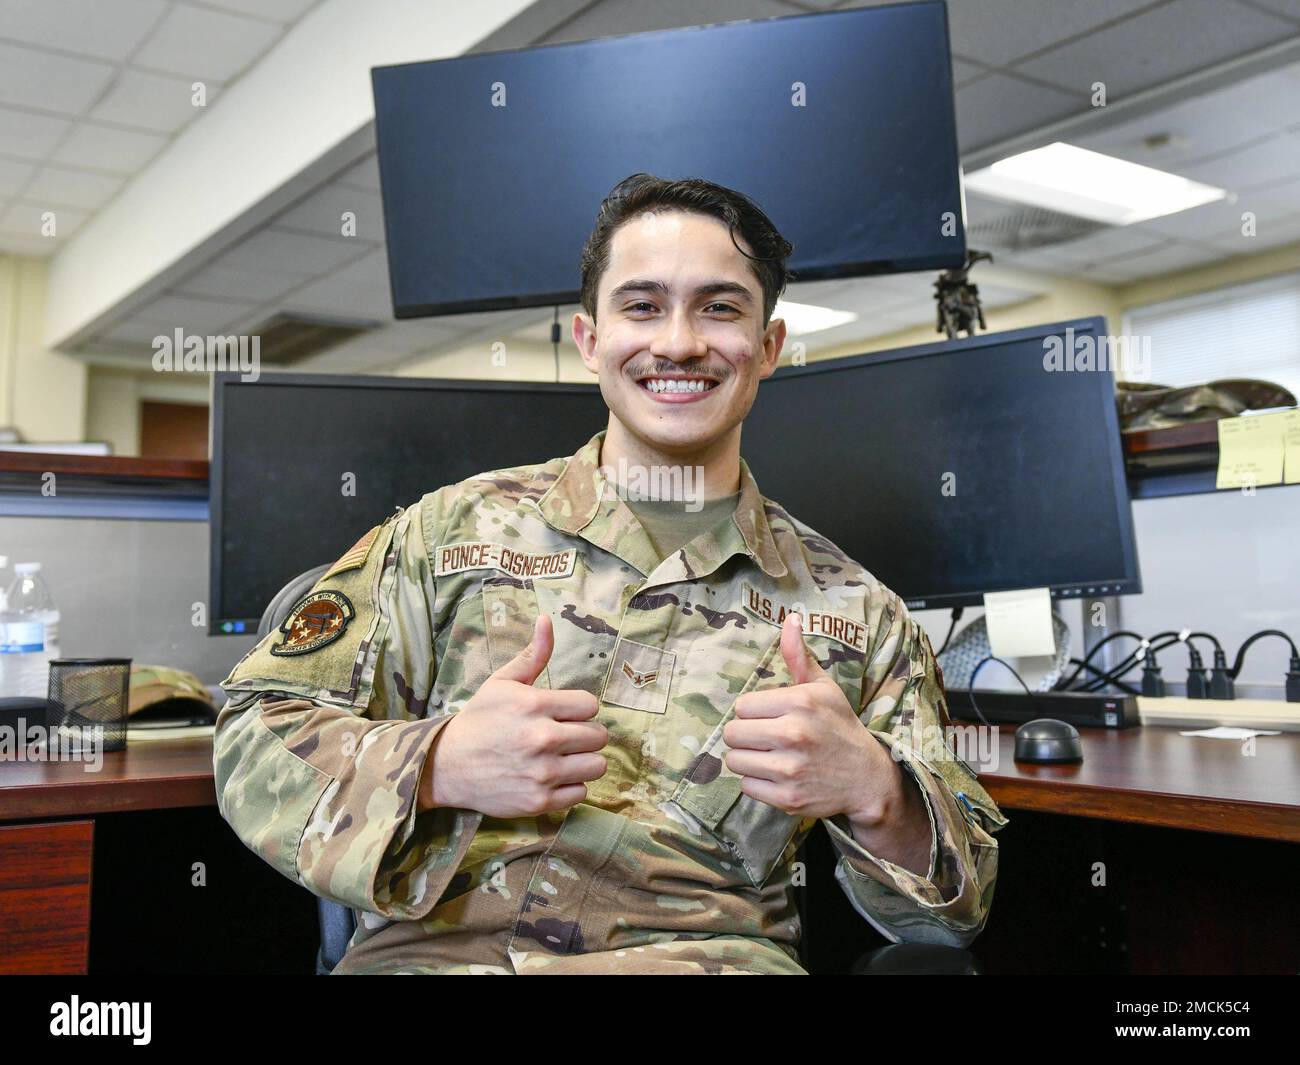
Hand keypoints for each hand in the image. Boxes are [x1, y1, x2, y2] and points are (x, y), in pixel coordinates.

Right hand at [419, 614, 607, 816]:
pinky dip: (570, 786)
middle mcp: (542, 739)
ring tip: (563, 757)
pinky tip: (551, 777)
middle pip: (599, 736)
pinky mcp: (540, 801)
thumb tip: (547, 619)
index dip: (579, 708)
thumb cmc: (480, 719)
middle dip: (584, 734)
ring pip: (597, 765)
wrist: (448, 765)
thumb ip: (532, 654)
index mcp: (535, 705)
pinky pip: (581, 792)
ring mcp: (542, 773)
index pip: (591, 705)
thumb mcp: (502, 682)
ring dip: (583, 761)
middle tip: (563, 736)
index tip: (564, 713)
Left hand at [723, 613, 898, 823]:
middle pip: (732, 734)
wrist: (867, 777)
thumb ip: (798, 656)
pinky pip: (746, 786)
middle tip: (765, 738)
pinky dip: (757, 783)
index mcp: (800, 702)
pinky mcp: (788, 798)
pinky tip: (777, 775)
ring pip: (735, 761)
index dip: (753, 712)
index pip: (742, 706)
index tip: (771, 717)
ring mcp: (791, 769)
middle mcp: (794, 734)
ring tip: (770, 756)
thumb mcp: (823, 687)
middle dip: (744, 736)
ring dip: (748, 760)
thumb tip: (790, 618)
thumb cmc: (839, 726)